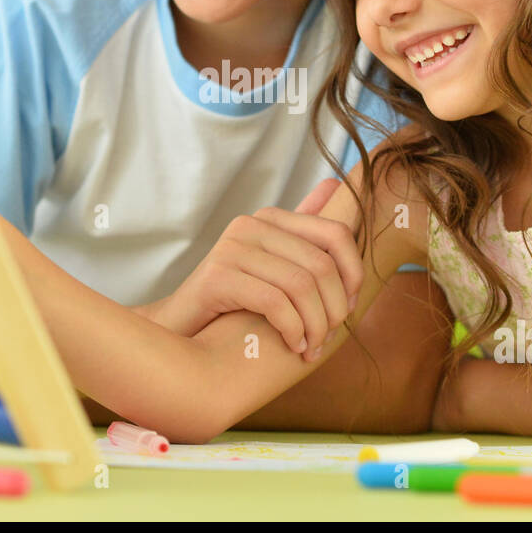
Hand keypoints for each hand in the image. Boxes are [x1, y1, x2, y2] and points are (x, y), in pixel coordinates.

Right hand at [161, 178, 362, 359]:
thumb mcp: (273, 269)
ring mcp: (232, 247)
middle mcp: (251, 225)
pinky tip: (294, 346)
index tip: (350, 308)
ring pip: (301, 285)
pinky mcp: (218, 276)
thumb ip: (302, 236)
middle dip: (334, 309)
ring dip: (315, 325)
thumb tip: (334, 183)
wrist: (178, 328)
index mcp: (270, 219)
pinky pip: (276, 303)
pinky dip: (293, 330)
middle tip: (329, 338)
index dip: (353, 272)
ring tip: (312, 348)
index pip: (335, 233)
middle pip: (321, 264)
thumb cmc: (233, 304)